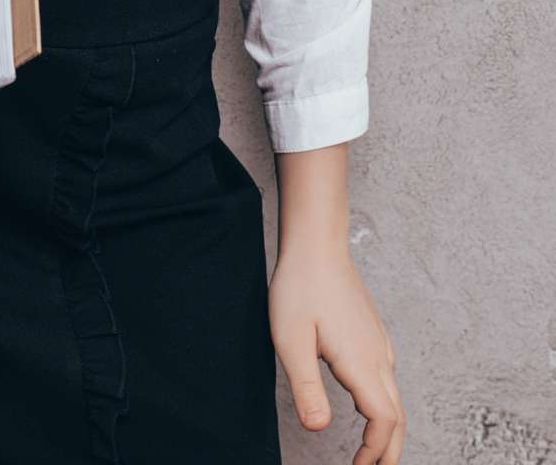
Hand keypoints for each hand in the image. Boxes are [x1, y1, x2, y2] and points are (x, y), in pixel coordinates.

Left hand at [269, 241, 404, 462]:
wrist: (316, 244)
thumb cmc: (300, 287)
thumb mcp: (292, 339)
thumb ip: (305, 386)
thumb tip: (318, 430)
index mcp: (361, 362)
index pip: (384, 421)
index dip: (376, 451)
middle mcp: (377, 356)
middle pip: (397, 416)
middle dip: (390, 450)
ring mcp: (378, 343)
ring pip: (394, 397)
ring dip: (388, 429)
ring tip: (372, 451)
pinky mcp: (372, 333)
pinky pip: (387, 379)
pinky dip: (384, 406)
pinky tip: (367, 406)